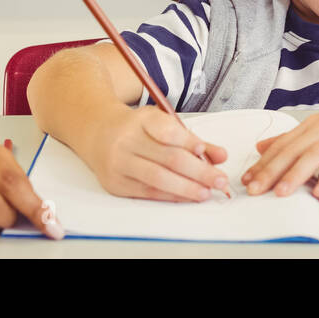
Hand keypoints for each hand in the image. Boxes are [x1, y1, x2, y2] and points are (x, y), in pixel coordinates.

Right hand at [87, 104, 229, 201]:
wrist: (97, 133)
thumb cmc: (136, 128)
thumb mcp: (161, 122)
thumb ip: (192, 138)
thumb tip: (221, 156)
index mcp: (141, 119)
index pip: (168, 131)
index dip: (190, 142)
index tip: (210, 152)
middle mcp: (127, 140)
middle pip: (168, 158)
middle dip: (199, 172)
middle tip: (220, 180)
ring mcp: (119, 163)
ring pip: (158, 178)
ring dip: (186, 188)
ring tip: (206, 193)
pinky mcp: (115, 183)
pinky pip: (148, 192)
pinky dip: (170, 196)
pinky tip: (186, 197)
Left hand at [241, 99, 318, 198]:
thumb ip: (293, 139)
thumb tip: (261, 146)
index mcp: (313, 124)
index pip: (282, 145)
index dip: (263, 162)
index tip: (246, 179)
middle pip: (293, 150)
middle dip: (271, 171)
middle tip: (254, 189)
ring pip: (314, 156)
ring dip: (295, 174)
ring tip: (280, 192)